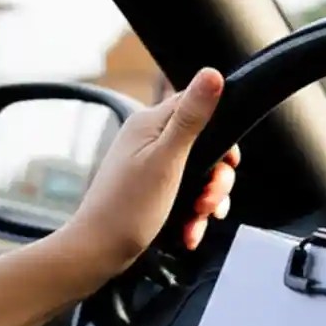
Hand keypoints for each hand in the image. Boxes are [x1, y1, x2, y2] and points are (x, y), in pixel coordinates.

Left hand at [64, 68, 238, 276]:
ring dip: (207, 200)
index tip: (228, 161)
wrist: (97, 252)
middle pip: (205, 146)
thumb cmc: (127, 209)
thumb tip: (212, 73)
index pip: (198, 105)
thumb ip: (192, 118)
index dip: (222, 134)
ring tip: (198, 218)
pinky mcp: (153, 189)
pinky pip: (185, 194)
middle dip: (216, 178)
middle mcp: (149, 140)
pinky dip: (191, 215)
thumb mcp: (167, 160)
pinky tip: (188, 231)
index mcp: (150, 124)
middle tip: (209, 200)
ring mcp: (151, 165)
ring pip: (200, 174)